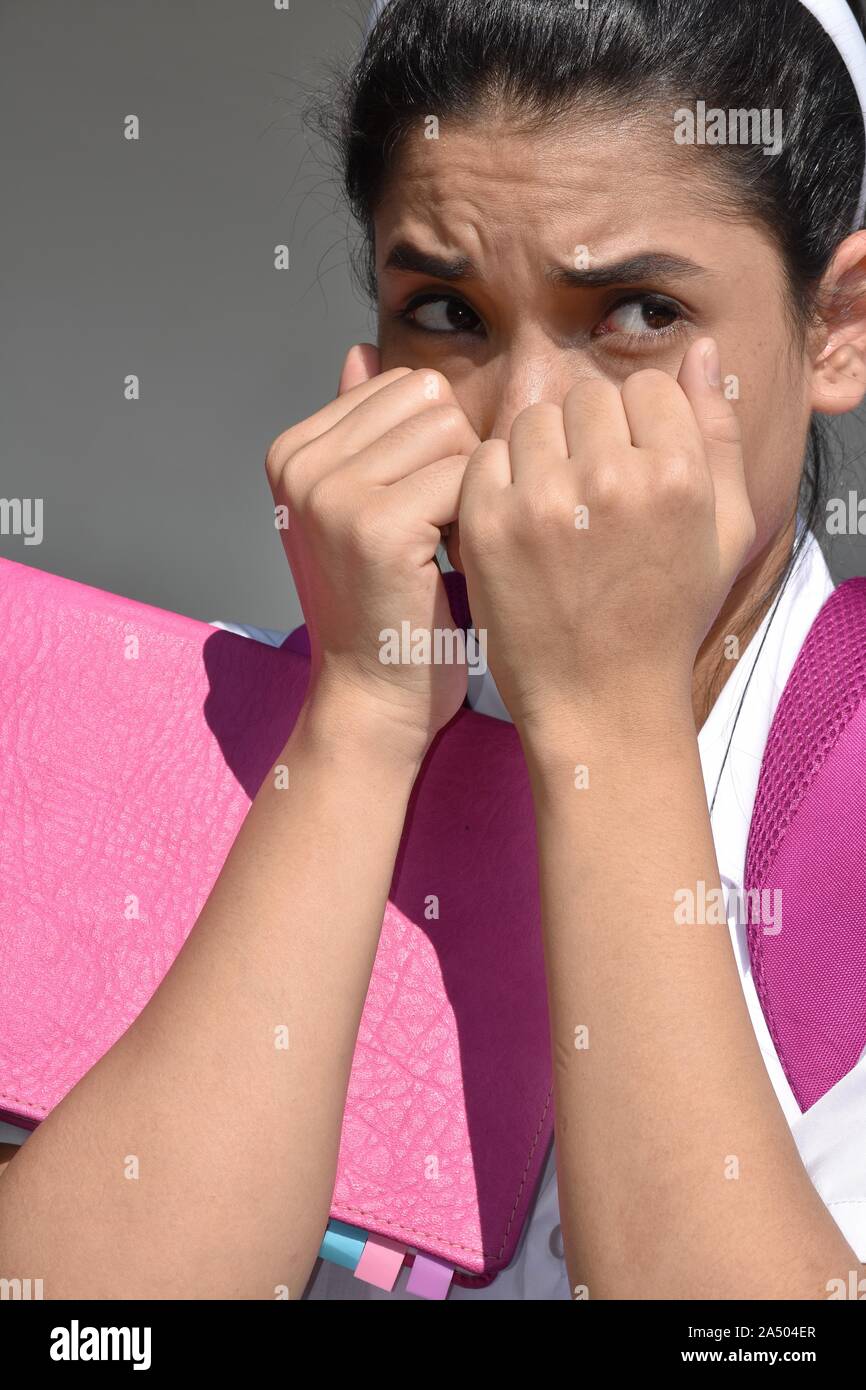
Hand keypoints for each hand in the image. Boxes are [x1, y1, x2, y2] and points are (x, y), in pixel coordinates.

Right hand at [265, 344, 479, 758]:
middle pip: (431, 400)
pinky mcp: (374, 524)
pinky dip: (477, 520)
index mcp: (292, 450)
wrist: (371, 699)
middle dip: (456, 460)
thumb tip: (361, 349)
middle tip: (438, 531)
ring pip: (453, 432)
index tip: (419, 512)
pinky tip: (455, 565)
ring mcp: (330, 491)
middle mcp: (299, 462)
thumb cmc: (383, 610)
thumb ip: (360, 431)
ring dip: (470, 489)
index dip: (435, 447)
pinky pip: (465, 477)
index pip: (404, 386)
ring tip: (443, 546)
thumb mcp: (358, 510)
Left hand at [455, 338, 755, 744]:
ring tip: (554, 510)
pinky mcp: (487, 525)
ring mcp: (542, 502)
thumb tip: (703, 351)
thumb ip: (719, 433)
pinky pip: (484, 456)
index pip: (645, 388)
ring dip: (540, 453)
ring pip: (532, 420)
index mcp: (678, 476)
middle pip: (586, 398)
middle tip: (589, 496)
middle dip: (587, 436)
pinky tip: (518, 525)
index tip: (629, 473)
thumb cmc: (667, 615)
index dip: (636, 427)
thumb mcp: (726, 530)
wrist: (601, 701)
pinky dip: (497, 481)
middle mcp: (612, 480)